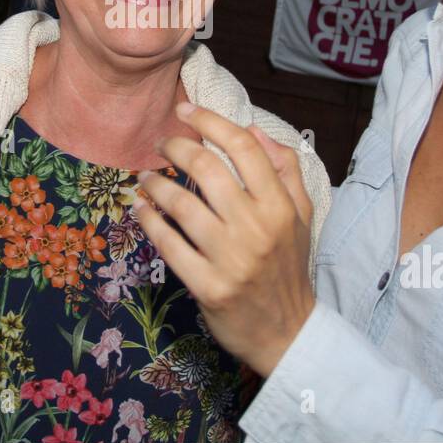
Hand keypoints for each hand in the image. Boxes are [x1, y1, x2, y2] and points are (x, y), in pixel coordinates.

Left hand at [135, 102, 314, 376]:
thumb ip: (285, 169)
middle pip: (207, 169)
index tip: (186, 110)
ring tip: (146, 177)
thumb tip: (252, 129)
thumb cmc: (288, 266)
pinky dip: (149, 221)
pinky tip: (141, 208)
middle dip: (177, 147)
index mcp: (280, 206)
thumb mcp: (301, 215)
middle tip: (163, 143)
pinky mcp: (207, 285)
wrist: (287, 332)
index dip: (211, 121)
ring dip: (155, 183)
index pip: (244, 148)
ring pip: (181, 204)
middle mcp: (256, 228)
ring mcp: (230, 258)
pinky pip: (168, 244)